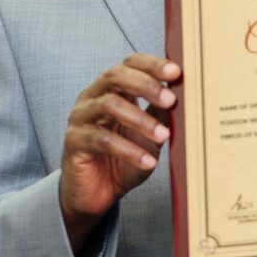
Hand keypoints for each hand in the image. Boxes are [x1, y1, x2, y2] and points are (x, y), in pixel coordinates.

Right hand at [60, 54, 177, 249]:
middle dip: (146, 84)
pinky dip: (128, 150)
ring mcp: (80, 117)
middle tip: (170, 100)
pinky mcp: (74, 141)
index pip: (129, 64)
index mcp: (111, 89)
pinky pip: (102, 140)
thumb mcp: (149, 135)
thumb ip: (160, 114)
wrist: (99, 192)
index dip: (152, 64)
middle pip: (115, 76)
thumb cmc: (123, 160)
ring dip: (141, 120)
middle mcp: (92, 97)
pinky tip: (147, 161)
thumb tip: (183, 95)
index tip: (176, 72)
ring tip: (163, 136)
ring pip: (109, 104)